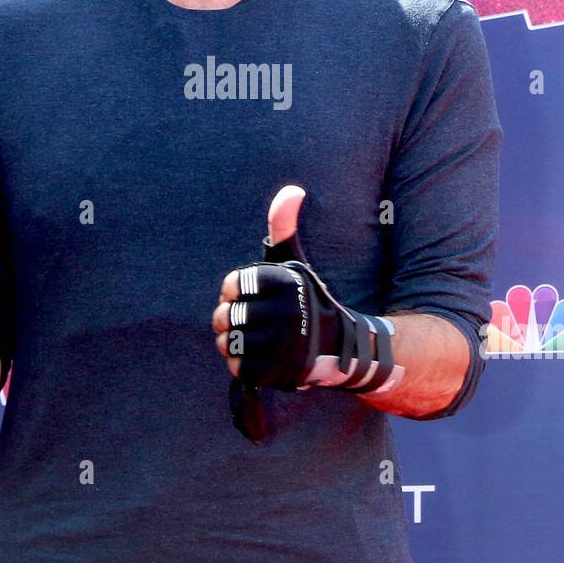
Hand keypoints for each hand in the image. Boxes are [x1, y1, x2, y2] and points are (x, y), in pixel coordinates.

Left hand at [212, 184, 401, 394]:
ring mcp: (283, 344)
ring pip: (228, 342)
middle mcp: (287, 312)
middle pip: (227, 314)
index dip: (232, 291)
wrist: (337, 347)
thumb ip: (284, 226)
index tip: (247, 296)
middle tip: (246, 321)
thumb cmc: (305, 300)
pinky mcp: (278, 372)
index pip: (231, 284)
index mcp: (285, 282)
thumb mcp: (294, 262)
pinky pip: (238, 367)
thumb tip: (293, 190)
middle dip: (229, 318)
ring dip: (232, 342)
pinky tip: (255, 357)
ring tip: (248, 339)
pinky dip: (240, 364)